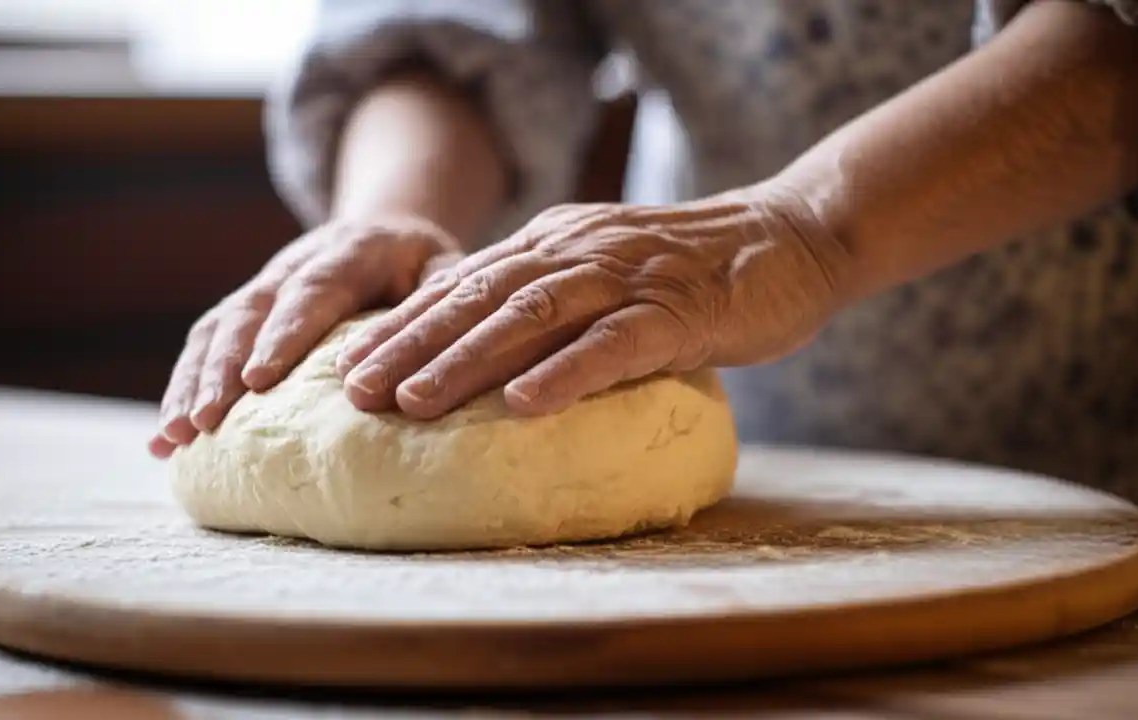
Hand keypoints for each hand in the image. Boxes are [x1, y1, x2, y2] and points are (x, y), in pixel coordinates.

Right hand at [149, 216, 460, 457]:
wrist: (386, 228)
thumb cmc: (423, 263)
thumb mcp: (445, 267)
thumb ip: (439, 300)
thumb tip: (424, 358)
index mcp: (349, 251)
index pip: (312, 291)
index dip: (284, 334)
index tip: (259, 381)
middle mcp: (294, 263)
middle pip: (249, 312)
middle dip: (222, 368)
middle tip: (206, 421)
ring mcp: (263, 286)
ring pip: (216, 329)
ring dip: (191, 383)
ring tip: (176, 436)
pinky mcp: (246, 310)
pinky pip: (205, 346)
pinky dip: (181, 390)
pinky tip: (165, 440)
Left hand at [335, 186, 850, 418]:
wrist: (789, 238)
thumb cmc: (692, 269)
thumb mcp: (604, 269)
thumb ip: (548, 293)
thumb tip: (483, 340)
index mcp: (554, 243)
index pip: (462, 283)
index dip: (403, 324)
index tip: (347, 364)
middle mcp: (577, 252)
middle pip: (478, 298)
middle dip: (409, 345)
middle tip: (353, 391)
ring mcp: (627, 279)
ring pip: (530, 316)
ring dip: (466, 359)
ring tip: (412, 402)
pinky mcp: (677, 313)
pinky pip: (614, 344)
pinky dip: (566, 373)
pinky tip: (524, 405)